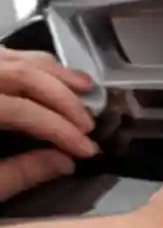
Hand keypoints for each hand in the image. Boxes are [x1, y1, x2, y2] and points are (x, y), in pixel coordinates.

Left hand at [0, 48, 96, 200]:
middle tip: (88, 125)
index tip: (87, 150)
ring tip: (84, 88)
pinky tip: (48, 74)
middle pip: (23, 74)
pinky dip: (28, 62)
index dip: (59, 129)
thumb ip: (18, 173)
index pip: (21, 110)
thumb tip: (63, 162)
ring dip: (53, 73)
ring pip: (14, 57)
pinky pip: (2, 54)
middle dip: (63, 99)